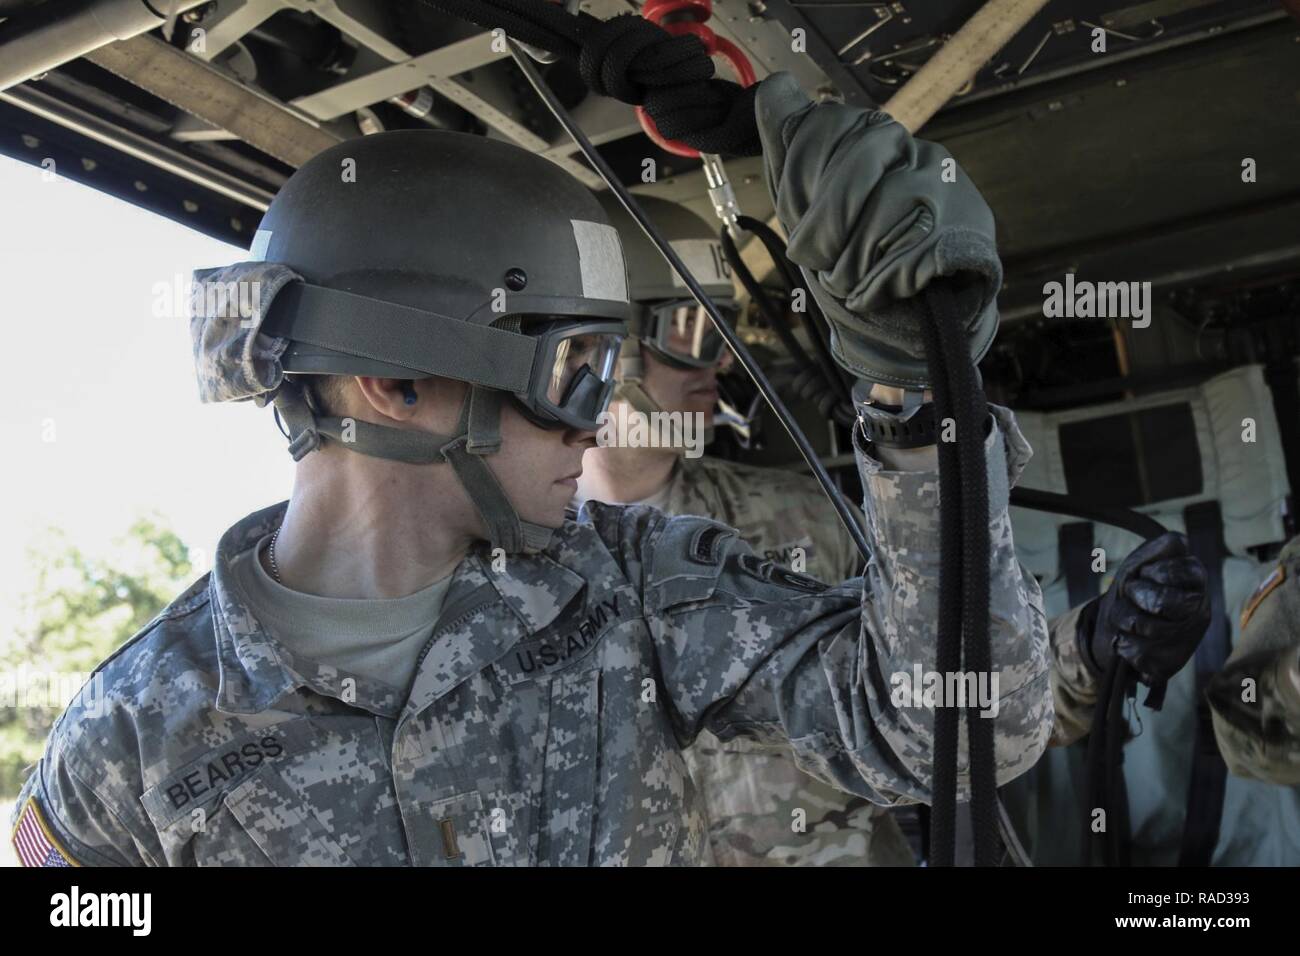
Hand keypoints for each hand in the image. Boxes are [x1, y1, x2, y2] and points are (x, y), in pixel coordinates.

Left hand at [753, 72, 1001, 389]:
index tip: (799, 221)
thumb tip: (774, 88)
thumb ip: (794, 151)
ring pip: (879, 219)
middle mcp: (918, 151)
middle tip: (819, 261)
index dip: (796, 184)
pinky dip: (878, 288)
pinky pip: (906, 258)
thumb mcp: (817, 203)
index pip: (823, 126)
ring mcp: (948, 191)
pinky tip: (878, 294)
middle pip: (853, 169)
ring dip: (851, 268)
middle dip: (823, 230)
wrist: (921, 320)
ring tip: (853, 283)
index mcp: (878, 136)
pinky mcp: (966, 234)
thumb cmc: (863, 255)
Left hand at [1078, 532, 1210, 685]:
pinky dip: (1124, 645)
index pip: (1187, 572)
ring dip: (1124, 618)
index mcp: (1196, 583)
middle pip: (1165, 601)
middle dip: (1138, 595)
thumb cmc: (1129, 592)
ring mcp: (1187, 639)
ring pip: (1148, 627)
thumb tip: (1181, 541)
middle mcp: (1199, 611)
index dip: (1158, 572)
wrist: (1111, 630)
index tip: (1146, 574)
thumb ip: (1158, 550)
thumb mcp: (1138, 564)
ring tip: (1127, 618)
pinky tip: (1127, 641)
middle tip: (1133, 595)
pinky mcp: (1171, 664)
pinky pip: (1141, 654)